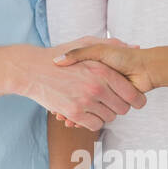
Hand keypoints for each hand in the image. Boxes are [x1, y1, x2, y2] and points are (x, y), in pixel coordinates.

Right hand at [16, 40, 146, 130]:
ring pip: (109, 118)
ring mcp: (85, 101)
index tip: (132, 100)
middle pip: (122, 109)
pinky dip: (93, 121)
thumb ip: (112, 44)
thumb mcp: (86, 44)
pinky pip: (95, 125)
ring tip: (96, 105)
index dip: (135, 99)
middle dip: (119, 107)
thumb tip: (135, 47)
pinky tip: (87, 112)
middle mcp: (96, 87)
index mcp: (103, 70)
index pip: (131, 94)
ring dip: (105, 114)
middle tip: (111, 102)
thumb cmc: (59, 56)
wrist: (32, 70)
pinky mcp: (74, 113)